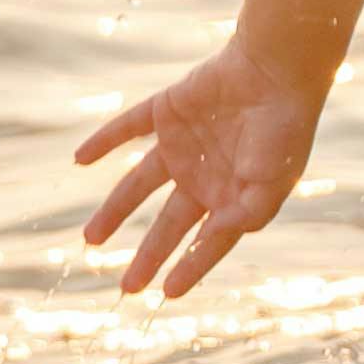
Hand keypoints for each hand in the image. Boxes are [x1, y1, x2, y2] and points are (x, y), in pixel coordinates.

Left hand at [73, 38, 323, 297]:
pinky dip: (103, 141)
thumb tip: (210, 241)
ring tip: (90, 240)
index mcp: (233, 195)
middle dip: (148, 254)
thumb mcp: (270, 184)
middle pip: (168, 223)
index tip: (167, 293)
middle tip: (127, 287)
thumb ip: (243, 216)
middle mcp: (204, 174)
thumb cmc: (284, 130)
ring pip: (139, 184)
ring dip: (114, 210)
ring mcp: (183, 144)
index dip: (190, 268)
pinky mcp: (168, 111)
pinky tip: (80, 158)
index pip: (207, 241)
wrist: (278, 70)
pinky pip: (128, 128)